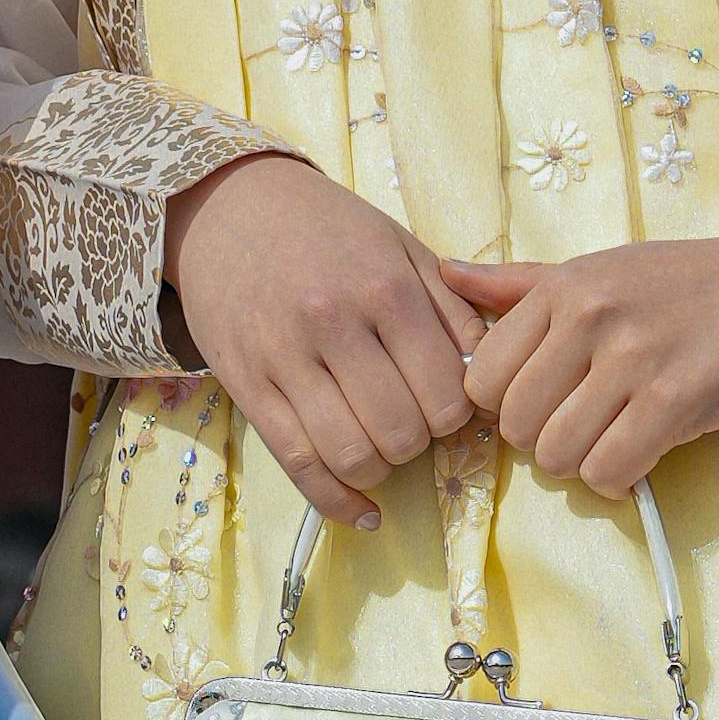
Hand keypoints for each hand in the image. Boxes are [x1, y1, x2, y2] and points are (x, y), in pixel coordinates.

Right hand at [166, 148, 491, 531]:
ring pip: (350, 455)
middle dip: (419, 443)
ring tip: (381, 447)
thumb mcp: (400, 247)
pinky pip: (296, 464)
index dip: (458, 415)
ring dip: (379, 468)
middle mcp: (334, 324)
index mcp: (385, 288)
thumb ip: (452, 308)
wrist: (228, 209)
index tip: (448, 406)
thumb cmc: (326, 229)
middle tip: (413, 424)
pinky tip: (362, 510)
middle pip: (402, 432)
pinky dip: (336, 500)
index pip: (447, 391)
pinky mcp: (245, 385)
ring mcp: (284, 359)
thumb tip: (490, 373)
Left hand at [448, 231, 718, 499]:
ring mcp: (634, 357)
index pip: (481, 379)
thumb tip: (446, 275)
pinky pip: (609, 470)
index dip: (505, 407)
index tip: (546, 403)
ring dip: (582, 464)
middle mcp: (590, 317)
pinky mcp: (678, 399)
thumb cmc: (691, 285)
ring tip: (615, 438)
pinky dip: (617, 478)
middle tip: (586, 426)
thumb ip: (522, 285)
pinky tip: (640, 455)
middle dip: (543, 441)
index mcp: (562, 287)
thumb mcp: (602, 270)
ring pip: (557, 455)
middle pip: (514, 424)